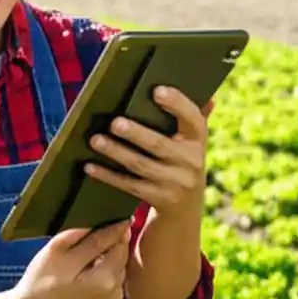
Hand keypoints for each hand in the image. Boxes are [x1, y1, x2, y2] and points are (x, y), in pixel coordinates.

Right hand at [12, 219, 131, 298]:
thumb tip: (105, 220)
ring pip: (122, 259)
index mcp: (100, 277)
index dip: (117, 224)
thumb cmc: (42, 275)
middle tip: (98, 229)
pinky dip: (110, 262)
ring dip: (112, 250)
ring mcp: (116, 294)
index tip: (123, 211)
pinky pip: (119, 269)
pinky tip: (94, 263)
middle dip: (114, 237)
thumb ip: (82, 233)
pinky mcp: (116, 297)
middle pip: (122, 250)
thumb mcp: (57, 248)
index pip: (113, 241)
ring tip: (90, 250)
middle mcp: (113, 287)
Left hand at [85, 86, 213, 218]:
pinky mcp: (157, 199)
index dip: (177, 104)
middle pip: (159, 146)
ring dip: (116, 152)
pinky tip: (90, 166)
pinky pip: (129, 185)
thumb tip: (207, 97)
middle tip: (115, 122)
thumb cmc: (182, 160)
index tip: (157, 90)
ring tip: (96, 140)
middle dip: (136, 134)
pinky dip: (108, 175)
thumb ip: (192, 118)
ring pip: (140, 166)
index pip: (194, 120)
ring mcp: (174, 183)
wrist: (186, 208)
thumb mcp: (192, 142)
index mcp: (198, 141)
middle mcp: (190, 163)